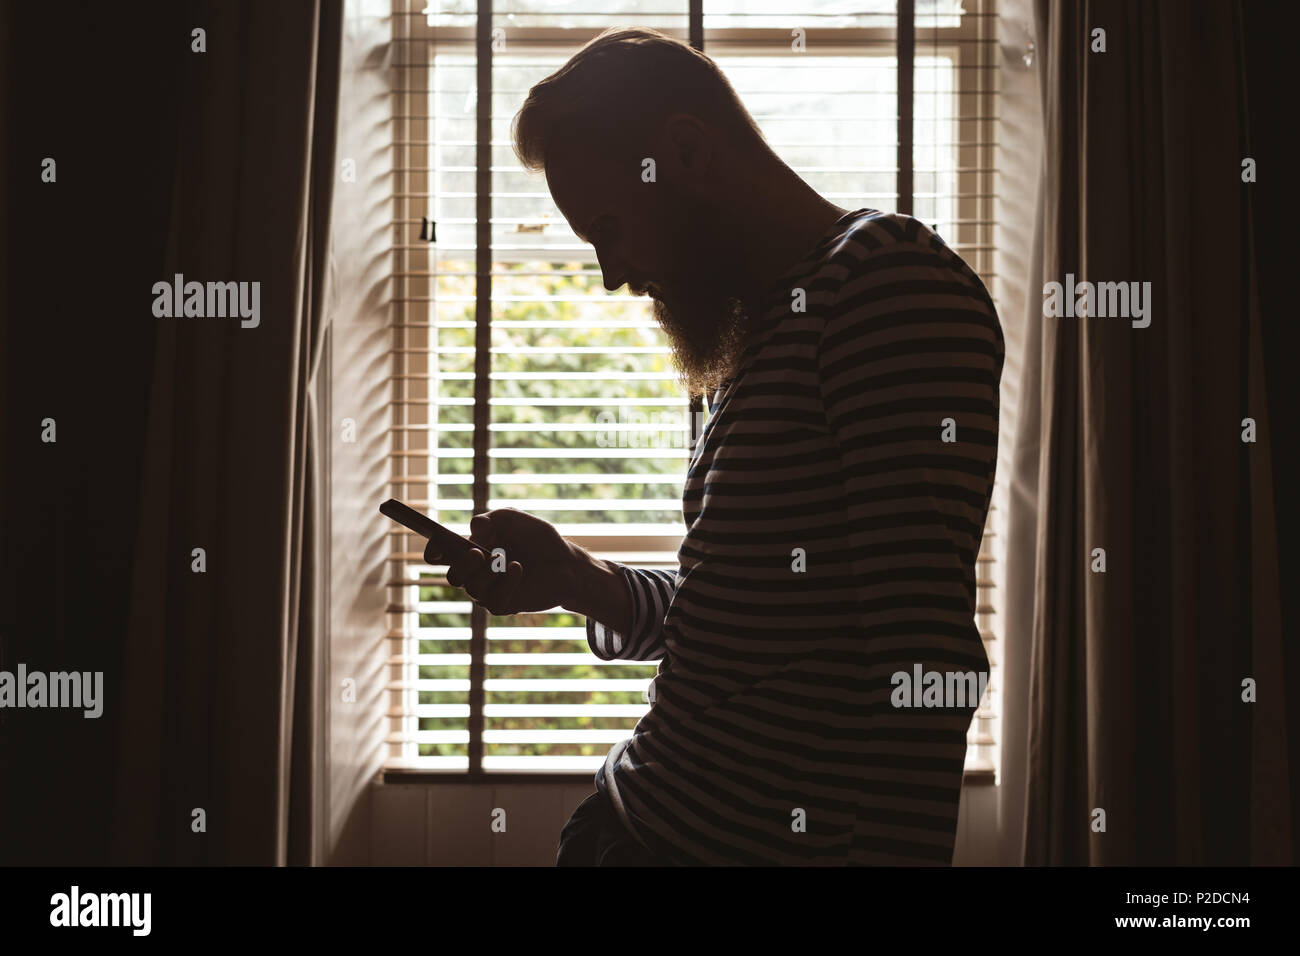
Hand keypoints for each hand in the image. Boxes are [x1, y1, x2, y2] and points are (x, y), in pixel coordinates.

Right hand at [426, 508, 578, 615]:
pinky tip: (517, 568)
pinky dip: (505, 584)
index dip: (434, 550)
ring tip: (505, 558)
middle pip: (452, 576)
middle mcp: (474, 572)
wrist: (565, 561)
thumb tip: (474, 527)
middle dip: (461, 565)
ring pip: (472, 589)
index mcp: (469, 549)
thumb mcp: (513, 519)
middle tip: (477, 552)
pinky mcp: (503, 605)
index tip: (438, 543)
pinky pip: (493, 602)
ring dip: (487, 573)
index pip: (440, 555)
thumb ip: (491, 519)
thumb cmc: (535, 538)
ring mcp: (488, 591)